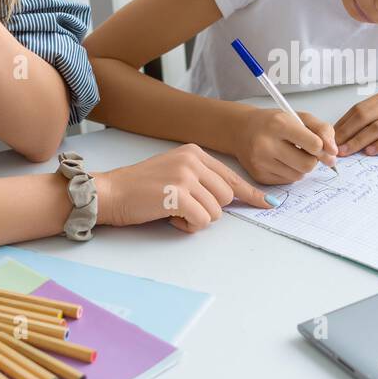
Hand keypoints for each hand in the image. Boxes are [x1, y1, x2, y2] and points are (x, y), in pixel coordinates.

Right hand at [95, 143, 273, 232]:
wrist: (110, 192)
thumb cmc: (140, 188)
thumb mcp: (175, 173)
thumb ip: (201, 179)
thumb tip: (230, 198)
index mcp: (194, 153)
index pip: (231, 176)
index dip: (250, 193)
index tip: (267, 203)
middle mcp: (193, 161)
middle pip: (227, 196)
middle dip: (209, 209)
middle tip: (183, 208)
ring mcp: (185, 176)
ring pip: (216, 212)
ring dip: (197, 219)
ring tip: (173, 211)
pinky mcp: (178, 195)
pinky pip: (201, 220)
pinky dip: (187, 226)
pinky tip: (169, 217)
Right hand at [233, 107, 337, 184]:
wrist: (241, 130)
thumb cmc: (274, 123)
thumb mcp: (299, 117)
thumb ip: (322, 130)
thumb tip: (333, 153)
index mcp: (279, 124)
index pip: (314, 144)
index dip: (322, 146)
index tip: (321, 145)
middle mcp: (266, 144)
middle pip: (308, 164)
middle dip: (313, 159)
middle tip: (308, 151)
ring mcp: (261, 162)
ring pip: (299, 175)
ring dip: (302, 166)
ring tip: (292, 154)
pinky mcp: (259, 176)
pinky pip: (288, 181)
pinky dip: (291, 172)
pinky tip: (282, 161)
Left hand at [335, 83, 377, 156]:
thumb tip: (362, 127)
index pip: (359, 109)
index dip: (342, 124)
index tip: (329, 137)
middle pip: (362, 117)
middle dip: (344, 133)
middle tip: (330, 147)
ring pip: (377, 127)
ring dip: (358, 141)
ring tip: (345, 153)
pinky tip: (371, 151)